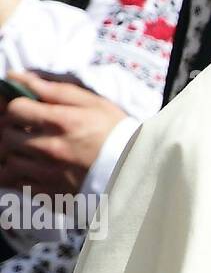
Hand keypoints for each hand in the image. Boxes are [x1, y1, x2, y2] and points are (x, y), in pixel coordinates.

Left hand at [0, 72, 126, 195]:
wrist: (137, 173)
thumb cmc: (116, 134)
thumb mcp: (93, 103)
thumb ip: (55, 90)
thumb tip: (19, 77)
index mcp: (62, 122)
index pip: (16, 109)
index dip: (14, 107)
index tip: (23, 110)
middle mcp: (52, 149)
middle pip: (8, 136)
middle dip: (12, 130)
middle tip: (25, 130)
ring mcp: (49, 174)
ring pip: (9, 162)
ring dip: (13, 154)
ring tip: (27, 151)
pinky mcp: (50, 194)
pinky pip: (18, 185)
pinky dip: (16, 176)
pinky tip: (29, 169)